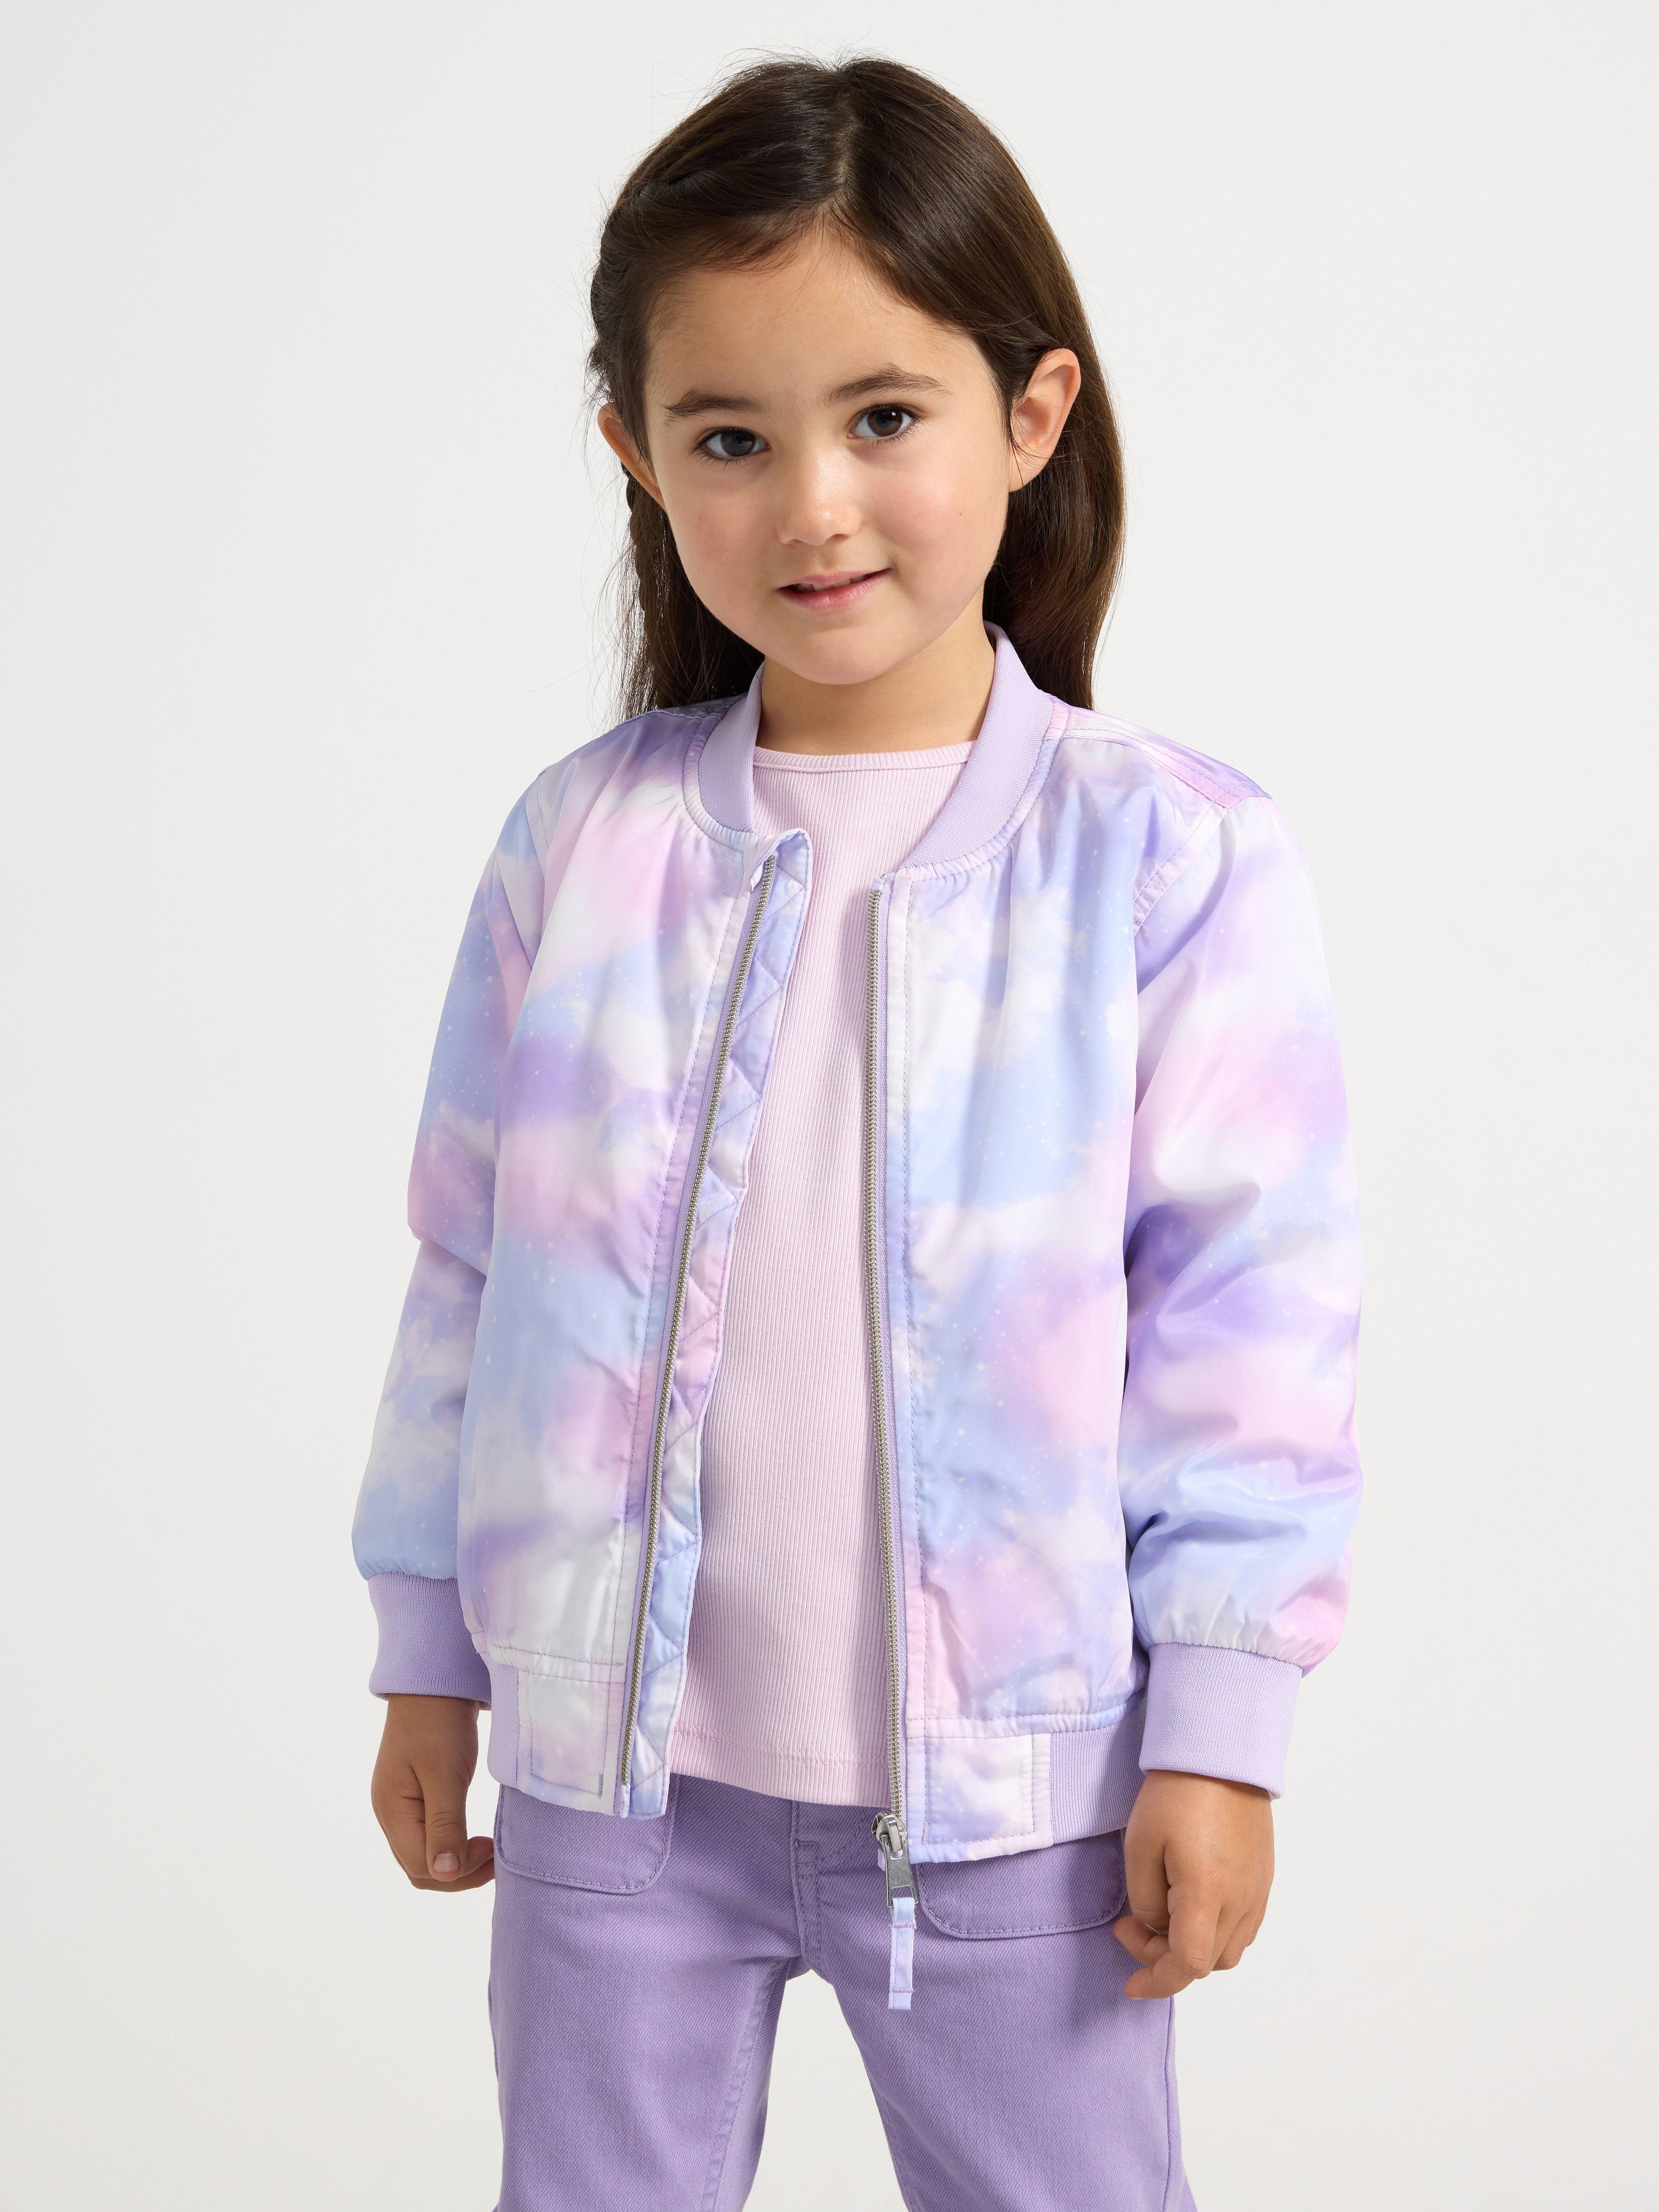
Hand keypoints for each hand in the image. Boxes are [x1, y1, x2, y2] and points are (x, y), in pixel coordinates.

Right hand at [371, 1694, 494, 1891]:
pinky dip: (451, 1845)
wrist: (434, 1682)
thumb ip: (444, 1825)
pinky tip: (475, 1837)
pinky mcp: (414, 1796)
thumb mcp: (445, 1774)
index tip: (491, 1849)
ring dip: (456, 1862)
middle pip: (419, 1868)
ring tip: (489, 1850)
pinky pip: (428, 1837)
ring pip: (423, 1855)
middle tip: (496, 1857)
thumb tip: (444, 1874)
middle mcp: (390, 1814)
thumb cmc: (440, 1722)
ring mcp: (400, 1806)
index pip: (420, 1867)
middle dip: (458, 1873)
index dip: (458, 1871)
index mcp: (392, 1810)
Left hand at [1112, 1769, 1272, 1998]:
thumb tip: (1157, 1926)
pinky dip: (1215, 1931)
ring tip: (1160, 1915)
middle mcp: (1241, 1901)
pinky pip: (1243, 1925)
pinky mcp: (1263, 1877)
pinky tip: (1190, 1905)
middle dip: (1165, 1958)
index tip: (1130, 1982)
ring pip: (1228, 1949)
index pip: (1187, 1964)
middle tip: (1132, 1925)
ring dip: (1193, 1948)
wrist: (1220, 1753)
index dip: (1157, 1980)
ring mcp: (1257, 1890)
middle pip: (1207, 1962)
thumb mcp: (1140, 1845)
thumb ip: (1145, 1900)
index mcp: (1208, 1894)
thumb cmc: (1175, 1793)